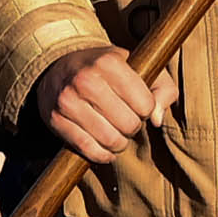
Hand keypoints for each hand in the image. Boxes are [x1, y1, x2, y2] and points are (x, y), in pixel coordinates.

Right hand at [30, 45, 177, 165]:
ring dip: (119, 143)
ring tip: (115, 132)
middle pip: (129, 124)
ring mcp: (67, 101)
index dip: (146, 109)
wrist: (57, 67)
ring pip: (110, 140)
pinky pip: (87, 149)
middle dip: (132, 127)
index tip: (137, 104)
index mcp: (108, 62)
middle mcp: (85, 79)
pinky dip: (101, 154)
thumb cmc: (106, 70)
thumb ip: (163, 88)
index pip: (145, 104)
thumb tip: (157, 120)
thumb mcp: (138, 66)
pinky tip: (104, 147)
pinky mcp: (55, 119)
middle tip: (126, 120)